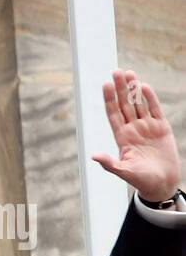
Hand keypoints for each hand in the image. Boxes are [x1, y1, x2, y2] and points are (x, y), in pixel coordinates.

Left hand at [93, 69, 180, 203]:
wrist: (161, 183)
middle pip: (125, 104)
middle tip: (116, 71)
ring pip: (139, 104)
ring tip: (129, 73)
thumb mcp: (123, 172)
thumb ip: (109, 163)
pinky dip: (150, 98)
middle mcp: (133, 129)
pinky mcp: (161, 128)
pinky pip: (155, 110)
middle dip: (120, 88)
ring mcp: (147, 127)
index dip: (109, 99)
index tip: (105, 84)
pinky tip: (145, 87)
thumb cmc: (141, 180)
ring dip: (134, 89)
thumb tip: (94, 156)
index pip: (113, 114)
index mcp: (122, 138)